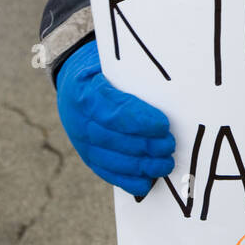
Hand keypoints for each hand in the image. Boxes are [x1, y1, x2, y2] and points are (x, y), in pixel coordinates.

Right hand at [55, 39, 174, 195]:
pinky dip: (128, 181)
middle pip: (114, 140)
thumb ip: (132, 73)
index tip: (164, 125)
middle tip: (170, 146)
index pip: (114, 113)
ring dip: (141, 166)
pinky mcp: (88, 157)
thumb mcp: (112, 63)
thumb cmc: (103, 71)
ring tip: (165, 164)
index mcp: (85, 93)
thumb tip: (169, 83)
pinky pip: (106, 173)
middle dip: (146, 146)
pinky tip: (148, 181)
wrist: (75, 86)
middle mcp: (80, 121)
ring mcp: (82, 142)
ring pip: (111, 161)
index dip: (140, 122)